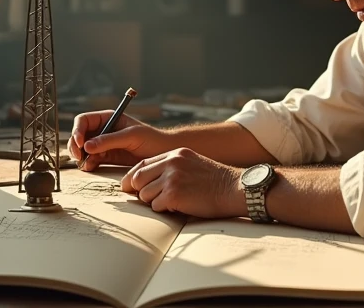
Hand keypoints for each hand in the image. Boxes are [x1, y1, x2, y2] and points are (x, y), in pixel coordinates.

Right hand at [68, 110, 170, 170]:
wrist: (163, 152)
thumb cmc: (151, 139)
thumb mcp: (131, 136)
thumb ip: (110, 140)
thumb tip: (87, 146)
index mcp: (108, 118)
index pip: (84, 120)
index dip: (78, 131)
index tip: (81, 143)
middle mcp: (103, 129)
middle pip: (80, 135)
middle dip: (76, 145)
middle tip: (79, 157)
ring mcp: (104, 144)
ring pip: (83, 149)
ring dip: (81, 156)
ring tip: (86, 164)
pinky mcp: (107, 157)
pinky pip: (91, 159)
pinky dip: (88, 163)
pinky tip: (90, 167)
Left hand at [121, 148, 244, 218]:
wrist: (235, 188)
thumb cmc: (215, 181)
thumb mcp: (192, 164)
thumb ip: (171, 167)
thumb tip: (146, 181)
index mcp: (175, 154)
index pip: (143, 164)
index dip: (132, 177)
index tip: (128, 186)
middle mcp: (171, 162)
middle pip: (137, 178)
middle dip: (137, 191)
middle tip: (145, 198)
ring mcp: (172, 177)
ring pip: (144, 194)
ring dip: (154, 202)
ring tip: (172, 202)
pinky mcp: (173, 193)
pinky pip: (155, 206)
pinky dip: (164, 209)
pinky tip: (179, 206)